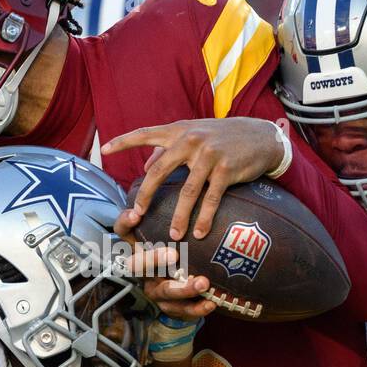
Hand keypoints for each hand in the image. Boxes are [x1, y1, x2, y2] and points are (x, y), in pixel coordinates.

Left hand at [104, 118, 284, 240]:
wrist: (262, 135)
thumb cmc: (224, 137)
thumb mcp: (195, 134)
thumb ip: (169, 147)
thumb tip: (146, 164)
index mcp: (179, 131)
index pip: (146, 134)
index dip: (123, 141)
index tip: (103, 150)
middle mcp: (191, 140)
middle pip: (160, 170)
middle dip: (146, 195)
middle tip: (138, 215)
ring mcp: (209, 154)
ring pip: (187, 191)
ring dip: (179, 216)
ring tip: (173, 236)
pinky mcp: (226, 169)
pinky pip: (211, 198)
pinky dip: (205, 218)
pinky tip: (200, 233)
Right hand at [114, 209, 214, 320]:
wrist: (189, 287)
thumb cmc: (180, 250)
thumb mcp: (173, 233)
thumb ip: (175, 217)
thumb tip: (176, 191)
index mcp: (140, 249)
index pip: (123, 233)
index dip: (125, 224)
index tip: (136, 214)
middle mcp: (143, 271)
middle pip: (138, 266)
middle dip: (154, 260)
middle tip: (173, 254)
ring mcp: (156, 291)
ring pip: (164, 291)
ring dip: (183, 288)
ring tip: (202, 282)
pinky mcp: (172, 307)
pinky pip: (182, 311)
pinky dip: (197, 308)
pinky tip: (210, 303)